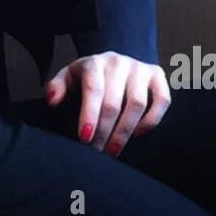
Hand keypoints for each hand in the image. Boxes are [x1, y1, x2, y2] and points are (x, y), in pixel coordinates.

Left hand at [45, 53, 170, 156]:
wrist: (114, 63)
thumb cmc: (88, 77)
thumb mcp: (68, 78)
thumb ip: (57, 88)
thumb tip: (53, 101)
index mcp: (95, 62)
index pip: (93, 88)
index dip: (89, 114)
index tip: (85, 139)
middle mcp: (119, 63)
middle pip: (114, 101)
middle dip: (104, 131)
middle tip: (97, 153)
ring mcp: (140, 68)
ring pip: (137, 103)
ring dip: (125, 131)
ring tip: (113, 151)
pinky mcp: (158, 76)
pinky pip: (162, 100)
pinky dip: (152, 120)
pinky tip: (138, 135)